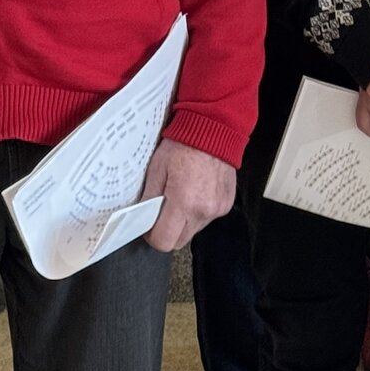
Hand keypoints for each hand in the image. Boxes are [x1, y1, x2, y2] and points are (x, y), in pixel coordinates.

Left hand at [141, 138, 235, 252]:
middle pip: (179, 241)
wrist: (214, 129)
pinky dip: (200, 210)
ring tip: (184, 195)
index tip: (150, 224)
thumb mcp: (156, 169)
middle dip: (169, 230)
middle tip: (164, 209)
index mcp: (183, 202)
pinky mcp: (226, 204)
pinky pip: (207, 218)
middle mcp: (203, 210)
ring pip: (193, 231)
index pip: (164, 241)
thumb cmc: (184, 144)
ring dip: (185, 221)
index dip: (153, 235)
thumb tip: (142, 219)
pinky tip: (197, 191)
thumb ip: (149, 199)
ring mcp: (217, 208)